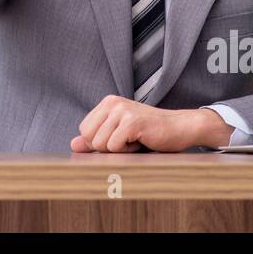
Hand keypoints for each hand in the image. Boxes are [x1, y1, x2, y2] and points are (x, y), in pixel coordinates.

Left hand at [70, 97, 234, 152]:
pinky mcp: (132, 122)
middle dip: (107, 147)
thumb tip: (73, 145)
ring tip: (135, 139)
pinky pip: (114, 147)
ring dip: (119, 150)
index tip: (119, 137)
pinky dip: (127, 151)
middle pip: (89, 138)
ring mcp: (122, 110)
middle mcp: (113, 103)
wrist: (179, 128)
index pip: (84, 130)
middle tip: (128, 140)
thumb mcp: (119, 134)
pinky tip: (141, 141)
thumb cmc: (149, 132)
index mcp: (107, 103)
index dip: (99, 142)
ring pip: (100, 144)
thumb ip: (95, 139)